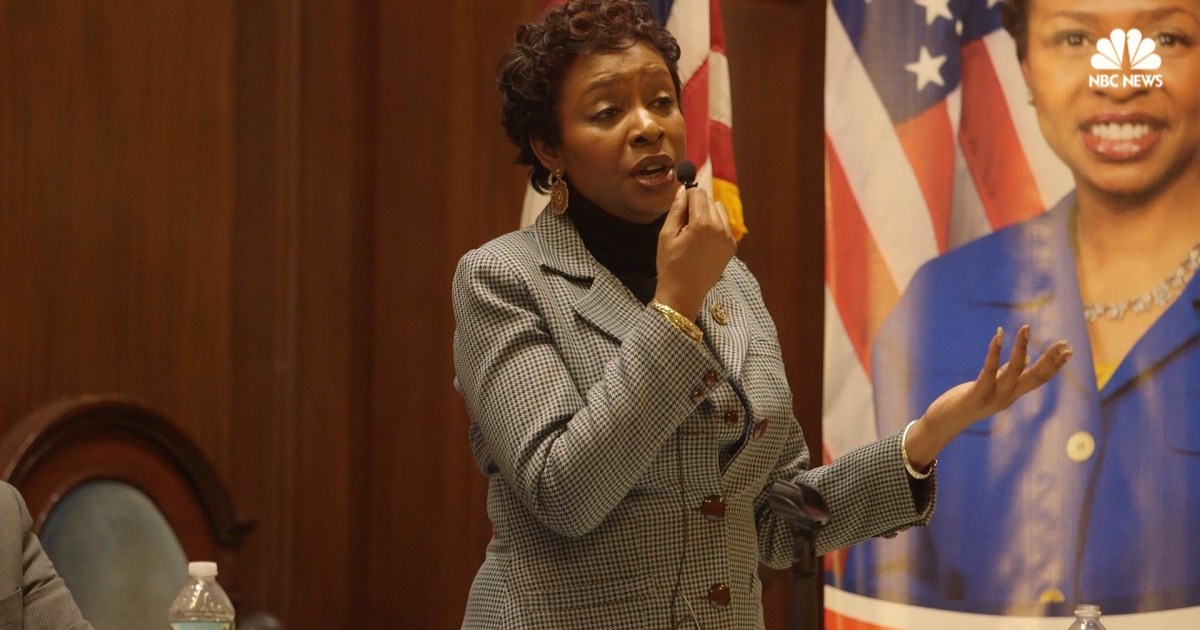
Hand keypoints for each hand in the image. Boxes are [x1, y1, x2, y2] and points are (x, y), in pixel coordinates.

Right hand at [654, 185, 736, 316]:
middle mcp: (720, 228)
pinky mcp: (732, 246)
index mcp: (702, 224)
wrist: (683, 293)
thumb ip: (676, 209)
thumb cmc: (670, 265)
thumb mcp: (666, 235)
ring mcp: (728, 238)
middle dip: (697, 205)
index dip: (686, 197)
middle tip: (684, 223)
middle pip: (709, 199)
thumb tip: (683, 189)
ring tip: (695, 231)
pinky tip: (703, 240)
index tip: (679, 208)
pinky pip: (724, 224)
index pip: (698, 193)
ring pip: (719, 210)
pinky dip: (715, 225)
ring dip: (707, 213)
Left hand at [904, 325, 1072, 467]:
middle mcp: (1007, 397)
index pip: (1039, 379)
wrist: (944, 424)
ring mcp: (993, 397)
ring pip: (1014, 371)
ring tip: (1026, 328)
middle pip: (1034, 377)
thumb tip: (1024, 360)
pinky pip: (989, 370)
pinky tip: (999, 335)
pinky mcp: (977, 394)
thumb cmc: (966, 402)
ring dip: (1021, 348)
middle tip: (1064, 343)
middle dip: (1050, 360)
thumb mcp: (991, 387)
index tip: (1068, 350)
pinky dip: (995, 351)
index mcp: (1012, 395)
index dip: (1055, 365)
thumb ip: (1006, 374)